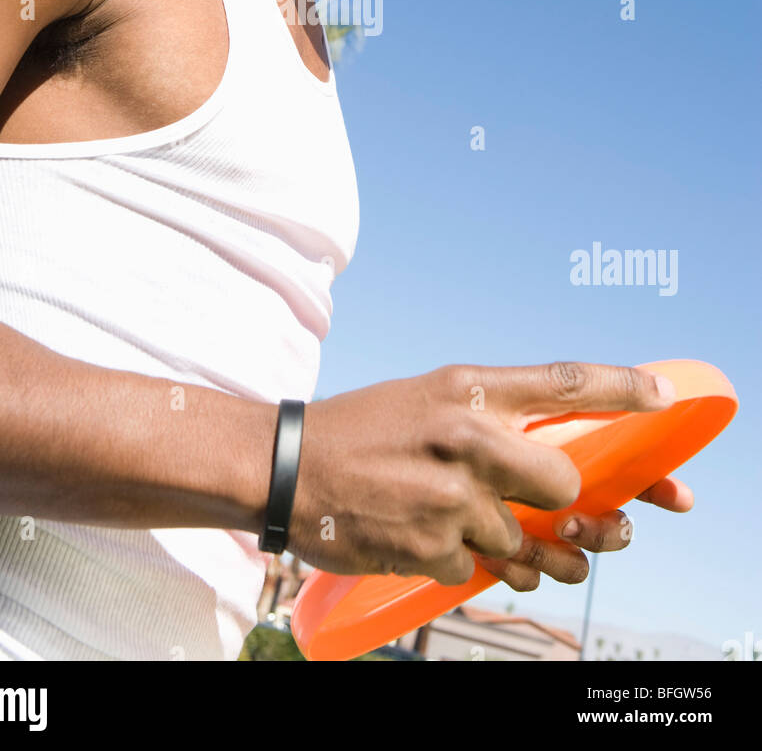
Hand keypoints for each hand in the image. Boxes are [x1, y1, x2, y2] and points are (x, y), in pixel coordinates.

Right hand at [287, 360, 680, 584]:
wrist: (289, 468)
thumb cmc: (364, 430)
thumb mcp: (428, 397)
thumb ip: (491, 416)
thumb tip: (556, 456)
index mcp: (467, 389)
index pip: (564, 383)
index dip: (624, 388)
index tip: (664, 397)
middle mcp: (466, 438)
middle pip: (565, 483)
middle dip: (566, 505)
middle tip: (552, 508)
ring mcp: (451, 498)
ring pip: (527, 542)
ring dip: (526, 553)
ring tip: (514, 546)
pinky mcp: (432, 548)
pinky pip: (481, 571)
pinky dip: (467, 564)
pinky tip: (437, 543)